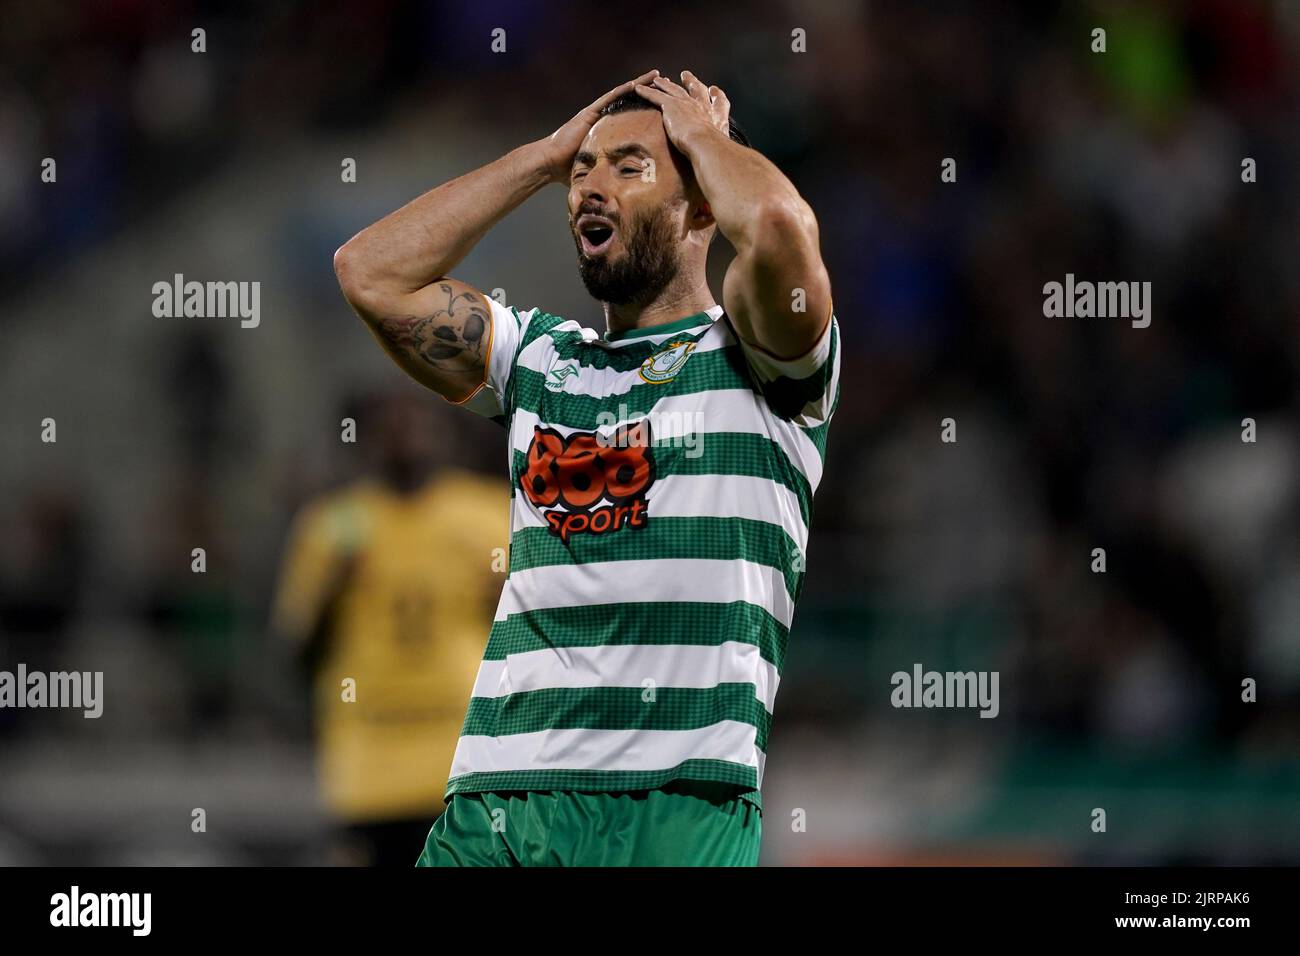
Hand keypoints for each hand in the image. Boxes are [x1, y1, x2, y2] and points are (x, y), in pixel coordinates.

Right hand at [539, 69, 660, 182]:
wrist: (551, 162)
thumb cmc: (568, 169)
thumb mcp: (596, 170)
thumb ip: (607, 176)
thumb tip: (619, 193)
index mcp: (605, 127)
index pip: (630, 112)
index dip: (646, 105)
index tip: (662, 101)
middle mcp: (602, 116)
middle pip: (629, 98)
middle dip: (647, 89)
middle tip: (666, 81)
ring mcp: (595, 112)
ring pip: (622, 93)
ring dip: (639, 84)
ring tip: (657, 75)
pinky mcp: (590, 113)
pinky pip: (609, 99)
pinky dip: (623, 91)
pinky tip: (636, 84)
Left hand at [634, 70, 730, 152]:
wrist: (704, 144)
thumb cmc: (713, 151)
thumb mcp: (720, 149)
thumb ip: (717, 150)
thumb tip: (716, 161)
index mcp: (714, 116)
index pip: (717, 102)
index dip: (715, 96)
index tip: (713, 90)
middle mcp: (700, 106)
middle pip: (694, 90)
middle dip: (690, 82)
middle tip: (685, 75)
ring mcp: (685, 104)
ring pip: (672, 90)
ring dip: (665, 84)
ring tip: (658, 80)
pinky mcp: (670, 105)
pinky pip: (655, 96)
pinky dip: (646, 91)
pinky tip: (638, 89)